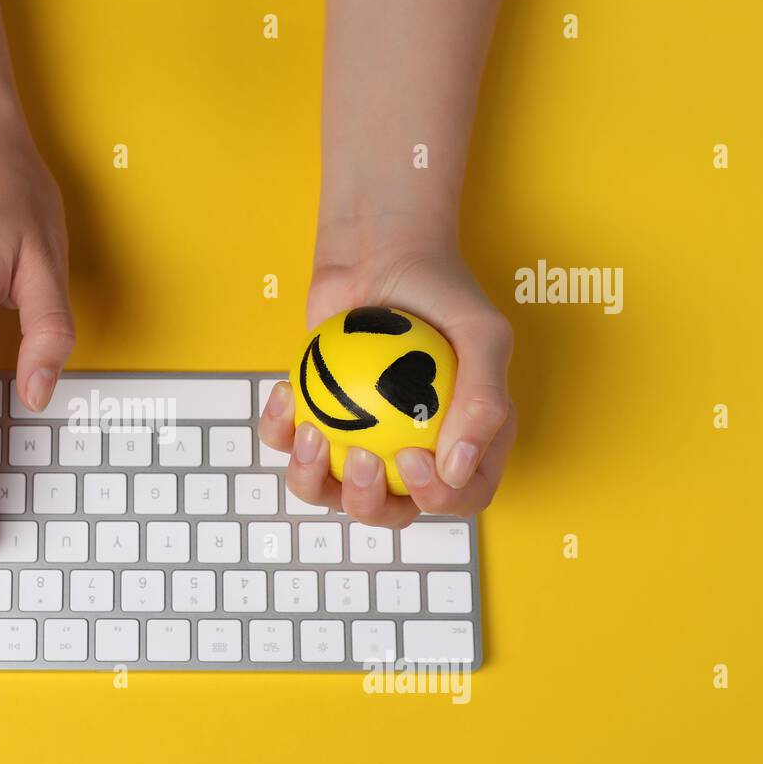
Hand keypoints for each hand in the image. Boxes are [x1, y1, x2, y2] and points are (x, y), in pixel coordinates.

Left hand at [258, 245, 514, 528]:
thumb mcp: (482, 336)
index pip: (459, 497)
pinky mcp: (312, 417)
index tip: (413, 455)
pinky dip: (279, 426)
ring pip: (329, 490)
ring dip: (312, 478)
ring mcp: (357, 440)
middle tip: (360, 457)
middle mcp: (409, 452)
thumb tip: (455, 471)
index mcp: (464, 444)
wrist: (382, 252)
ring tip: (312, 434)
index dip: (437, 497)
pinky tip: (282, 393)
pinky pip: (287, 440)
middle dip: (367, 503)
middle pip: (389, 511)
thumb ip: (484, 404)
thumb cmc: (440, 291)